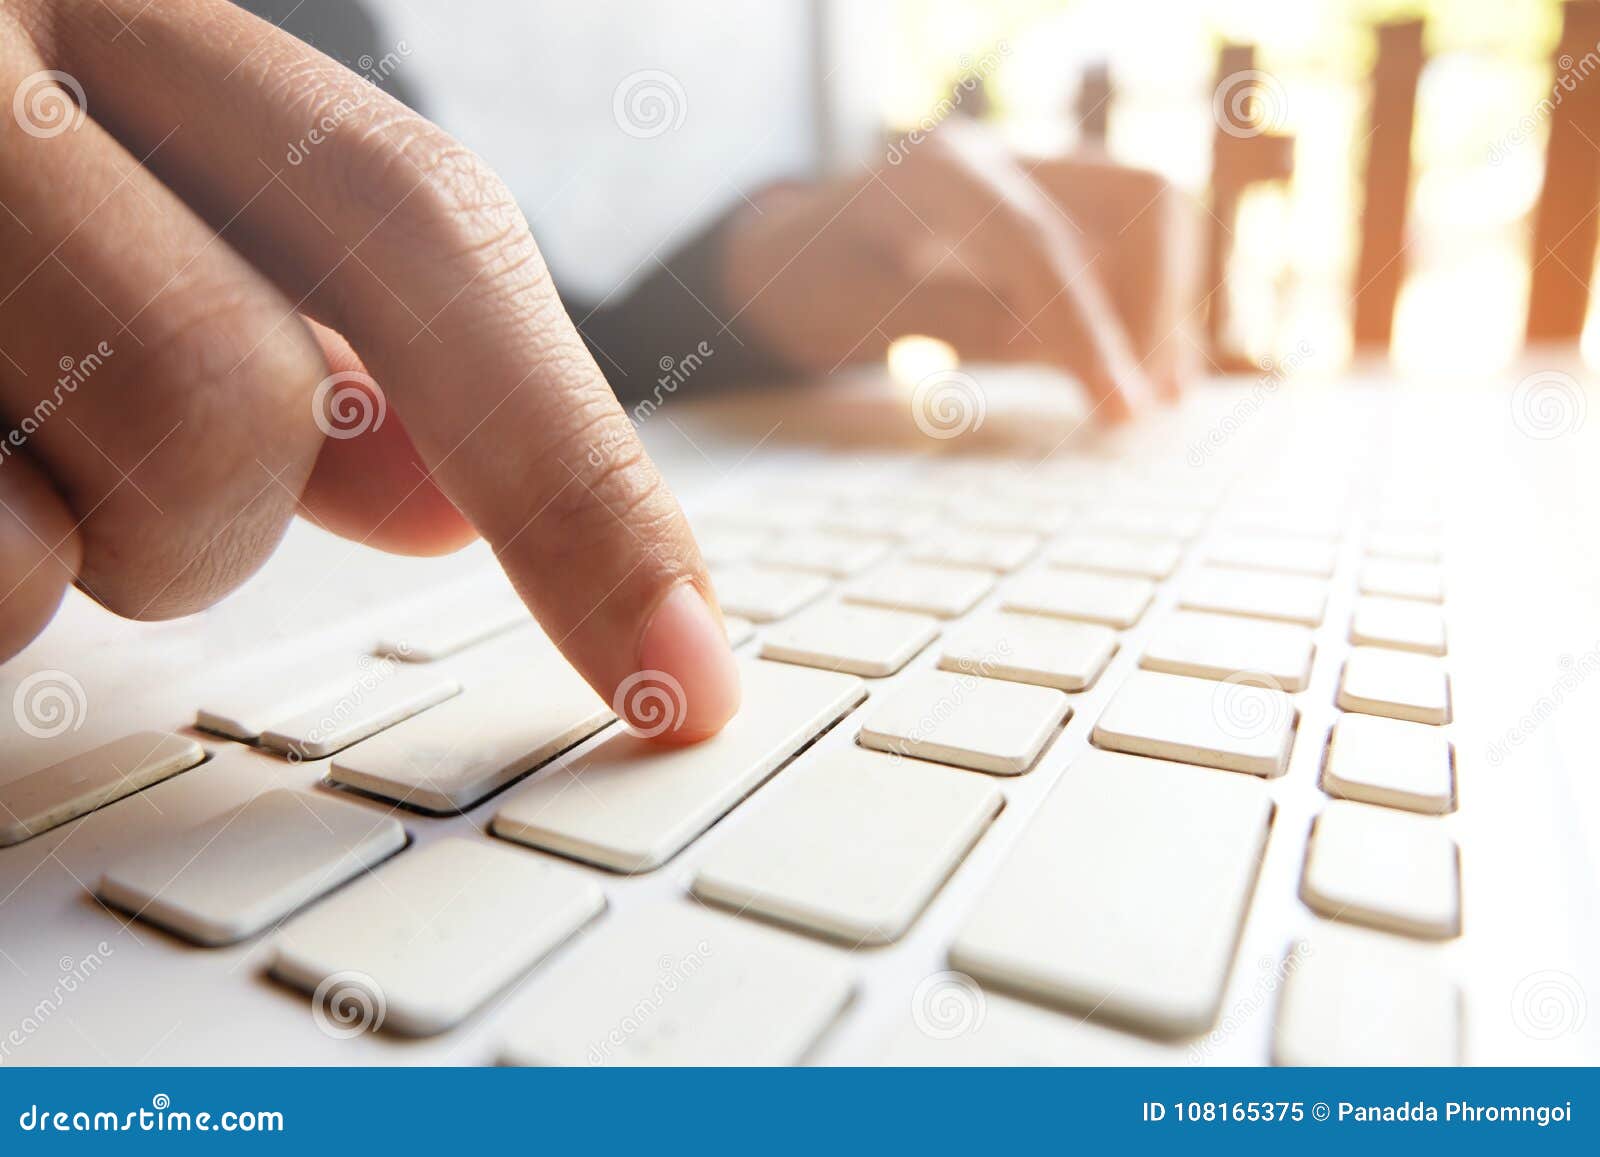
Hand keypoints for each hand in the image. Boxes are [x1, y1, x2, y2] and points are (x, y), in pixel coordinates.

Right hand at [0, 0, 738, 738]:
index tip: (686, 668)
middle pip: (238, 398)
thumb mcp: (95, 173)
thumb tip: (435, 493)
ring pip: (63, 538)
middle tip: (92, 453)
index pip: (422, 238)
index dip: (574, 480)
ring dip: (48, 554)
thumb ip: (280, 306)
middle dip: (205, 506)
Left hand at [723, 122, 1200, 418]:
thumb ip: (968, 327)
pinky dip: (1145, 305)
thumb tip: (1081, 355)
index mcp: (942, 171)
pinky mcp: (1051, 208)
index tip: (1123, 409)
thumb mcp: (865, 319)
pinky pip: (1129, 243)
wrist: (786, 261)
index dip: (1094, 332)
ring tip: (1159, 397)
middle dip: (1156, 301)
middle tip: (1149, 401)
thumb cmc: (809, 289)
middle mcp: (1001, 155)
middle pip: (1133, 198)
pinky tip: (1146, 372)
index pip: (1046, 246)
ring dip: (1165, 303)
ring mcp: (1031, 174)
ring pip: (1146, 215)